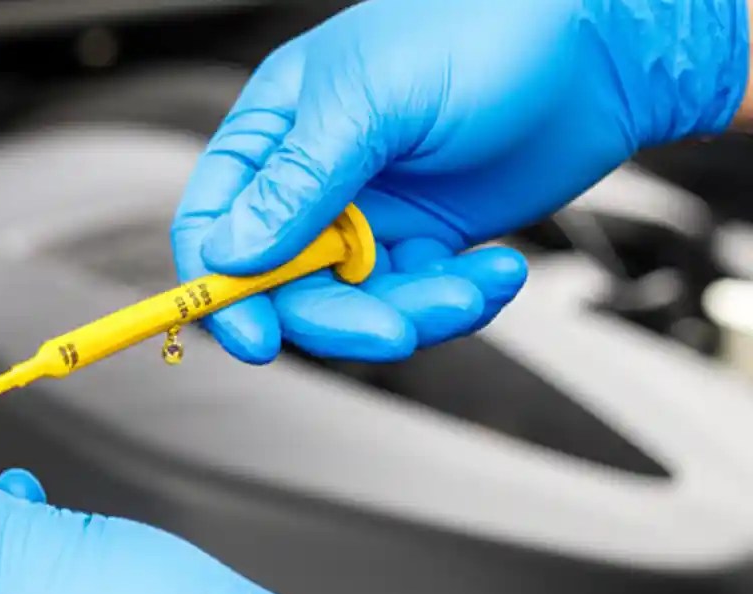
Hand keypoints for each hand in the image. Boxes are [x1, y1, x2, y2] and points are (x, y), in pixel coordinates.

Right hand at [173, 0, 749, 362]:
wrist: (602, 44)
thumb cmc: (482, 33)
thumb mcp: (372, 103)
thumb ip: (298, 184)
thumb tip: (227, 256)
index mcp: (276, 130)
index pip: (213, 220)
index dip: (219, 286)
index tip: (254, 338)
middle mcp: (314, 178)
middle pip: (286, 283)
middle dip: (341, 316)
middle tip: (396, 332)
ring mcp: (372, 213)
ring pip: (357, 303)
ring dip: (414, 312)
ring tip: (476, 286)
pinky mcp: (428, 238)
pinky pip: (418, 299)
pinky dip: (458, 300)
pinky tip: (501, 269)